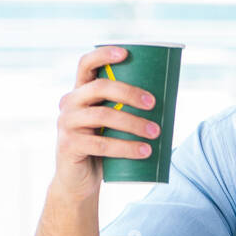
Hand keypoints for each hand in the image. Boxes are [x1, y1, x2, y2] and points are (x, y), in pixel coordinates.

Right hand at [52, 47, 161, 199]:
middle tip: (153, 103)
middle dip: (130, 92)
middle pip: (100, 87)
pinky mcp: (69, 146)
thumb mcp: (111, 125)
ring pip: (103, 116)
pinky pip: (101, 144)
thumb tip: (169, 98)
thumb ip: (126, 110)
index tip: (127, 54)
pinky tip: (145, 151)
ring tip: (155, 132)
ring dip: (133, 123)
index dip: (104, 55)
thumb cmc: (102, 148)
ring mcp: (66, 124)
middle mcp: (69, 103)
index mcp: (80, 92)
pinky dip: (126, 148)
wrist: (78, 181)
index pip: (86, 64)